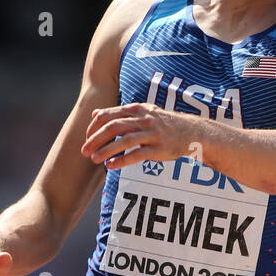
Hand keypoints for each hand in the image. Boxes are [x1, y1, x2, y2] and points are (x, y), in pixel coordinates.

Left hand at [81, 103, 196, 170]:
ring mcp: (152, 134)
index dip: (95, 127)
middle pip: (114, 127)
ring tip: (94, 159)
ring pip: (124, 141)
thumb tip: (95, 113)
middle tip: (84, 151)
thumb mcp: (142, 113)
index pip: (110, 115)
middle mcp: (144, 120)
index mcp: (137, 109)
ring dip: (107, 150)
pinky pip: (137, 155)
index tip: (86, 137)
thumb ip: (119, 113)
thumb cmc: (163, 124)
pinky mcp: (158, 148)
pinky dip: (122, 160)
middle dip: (96, 139)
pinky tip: (111, 166)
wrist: (190, 132)